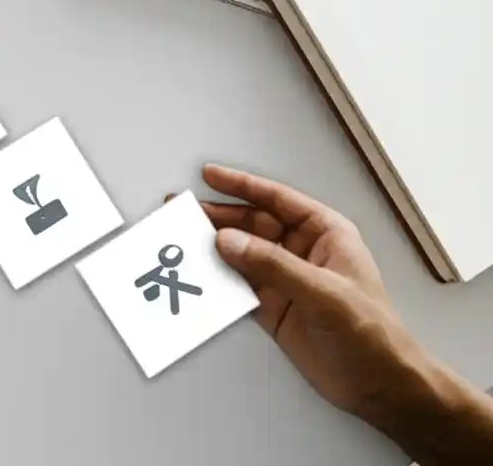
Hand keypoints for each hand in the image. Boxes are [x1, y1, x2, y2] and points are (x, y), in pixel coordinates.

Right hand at [199, 165, 492, 464]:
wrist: (379, 386)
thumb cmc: (372, 333)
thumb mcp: (325, 293)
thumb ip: (274, 265)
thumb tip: (228, 241)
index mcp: (326, 235)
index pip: (278, 200)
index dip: (243, 185)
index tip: (210, 176)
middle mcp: (302, 252)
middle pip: (252, 224)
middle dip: (218, 216)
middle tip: (184, 213)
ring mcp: (286, 280)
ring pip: (241, 254)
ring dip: (213, 248)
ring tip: (182, 242)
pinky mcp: (272, 308)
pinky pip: (237, 286)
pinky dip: (217, 281)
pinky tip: (199, 277)